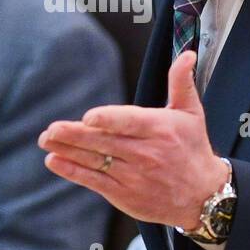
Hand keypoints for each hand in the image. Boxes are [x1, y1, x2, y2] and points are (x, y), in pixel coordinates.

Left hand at [39, 50, 229, 229]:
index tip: (88, 118)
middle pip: (106, 142)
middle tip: (52, 129)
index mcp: (160, 129)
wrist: (203, 196)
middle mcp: (146, 153)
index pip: (130, 122)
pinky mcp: (125, 194)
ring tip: (46, 139)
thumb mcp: (192, 113)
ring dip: (68, 151)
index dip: (108, 120)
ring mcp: (134, 176)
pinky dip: (73, 171)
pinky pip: (94, 181)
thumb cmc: (193, 149)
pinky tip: (55, 160)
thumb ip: (181, 82)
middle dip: (75, 135)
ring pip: (95, 161)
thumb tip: (187, 54)